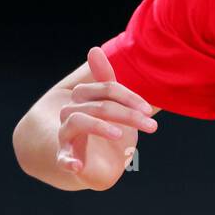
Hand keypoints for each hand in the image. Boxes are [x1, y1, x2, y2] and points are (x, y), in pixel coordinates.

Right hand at [57, 46, 157, 189]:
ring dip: (100, 127)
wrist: (96, 163)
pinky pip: (62, 158)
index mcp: (85, 98)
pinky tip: (77, 165)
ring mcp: (67, 136)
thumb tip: (93, 49)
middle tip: (152, 126)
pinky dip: (67, 161)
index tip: (149, 110)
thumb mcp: (113, 106)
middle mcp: (72, 113)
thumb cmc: (106, 130)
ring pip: (78, 121)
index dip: (129, 97)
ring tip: (119, 135)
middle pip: (98, 105)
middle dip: (127, 114)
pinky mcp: (66, 158)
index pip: (106, 88)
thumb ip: (107, 81)